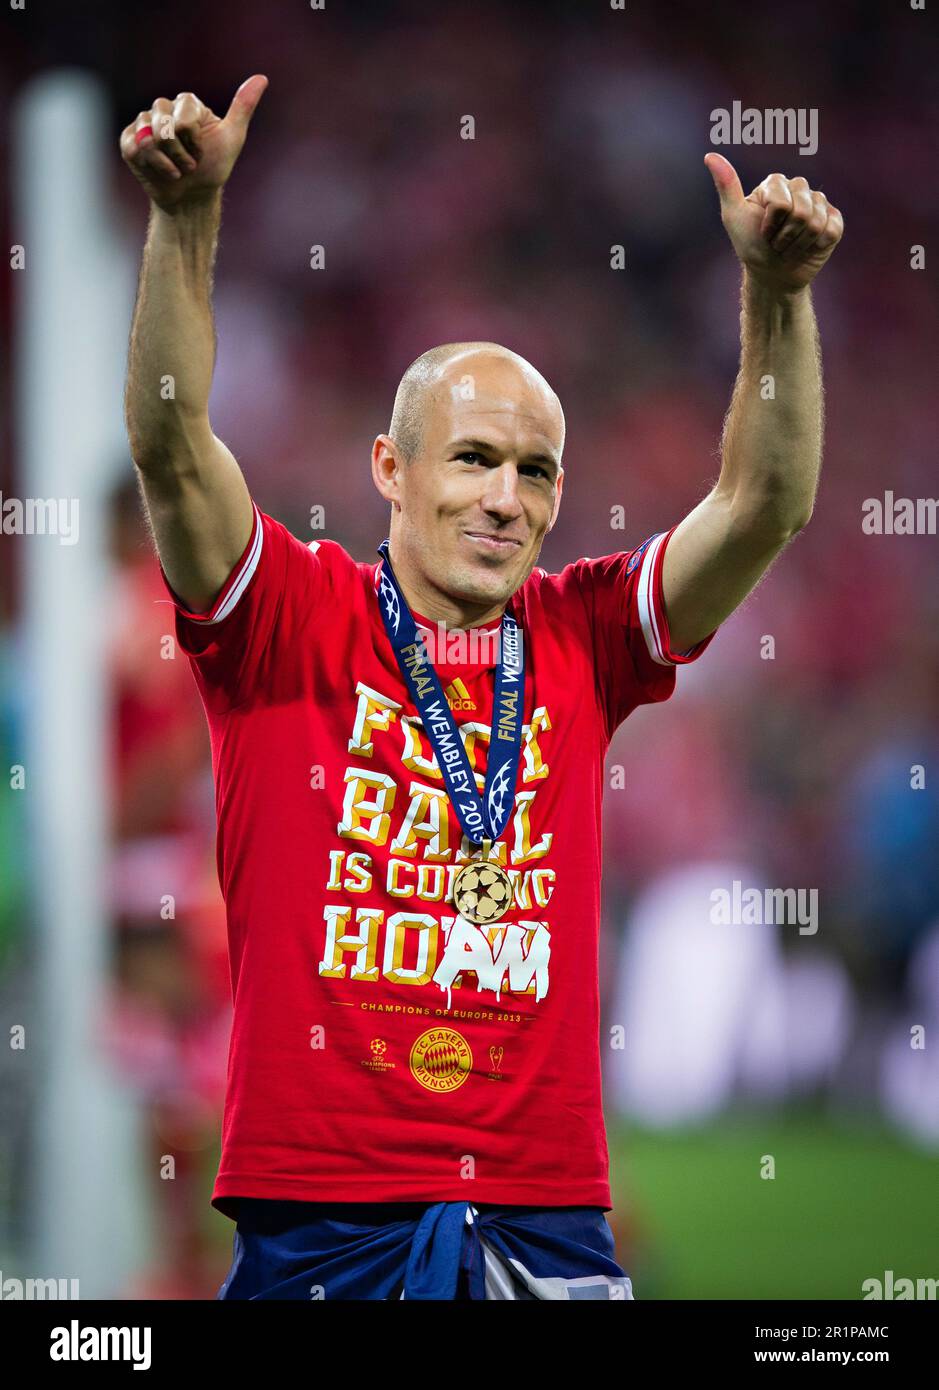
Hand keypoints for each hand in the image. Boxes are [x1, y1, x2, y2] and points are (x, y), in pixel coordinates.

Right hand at [120, 75, 267, 212]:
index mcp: (187, 104)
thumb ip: (243, 107)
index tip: (202, 151)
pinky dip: (153, 166)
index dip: (194, 141)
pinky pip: (135, 148)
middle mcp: (164, 108)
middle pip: (164, 127)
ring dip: (168, 162)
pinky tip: (162, 171)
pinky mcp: (130, 140)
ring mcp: (144, 123)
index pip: (184, 117)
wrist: (193, 197)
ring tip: (178, 170)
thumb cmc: (213, 168)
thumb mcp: (232, 138)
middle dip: (181, 154)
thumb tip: (262, 78)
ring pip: (148, 138)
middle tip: (190, 164)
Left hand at [704, 153, 843, 293]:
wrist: (772, 274)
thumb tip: (710, 156)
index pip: (780, 201)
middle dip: (785, 235)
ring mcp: (818, 202)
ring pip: (816, 221)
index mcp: (775, 183)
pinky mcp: (834, 219)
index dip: (770, 224)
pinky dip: (816, 244)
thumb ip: (726, 186)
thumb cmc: (751, 245)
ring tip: (790, 246)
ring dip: (798, 243)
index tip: (762, 232)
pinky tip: (808, 246)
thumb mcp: (734, 217)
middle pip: (801, 210)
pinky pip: (831, 229)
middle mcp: (798, 188)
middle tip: (776, 242)